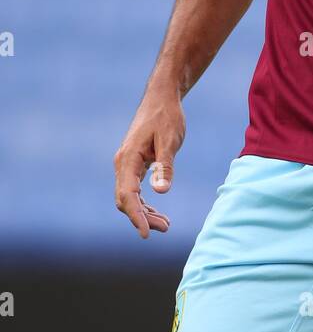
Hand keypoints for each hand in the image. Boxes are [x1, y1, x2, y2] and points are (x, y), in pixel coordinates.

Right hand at [113, 85, 185, 237]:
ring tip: (166, 225)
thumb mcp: (170, 140)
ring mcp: (127, 164)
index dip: (136, 216)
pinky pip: (135, 190)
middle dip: (142, 217)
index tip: (146, 233)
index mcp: (128, 159)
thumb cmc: (167, 117)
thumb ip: (165, 166)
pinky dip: (145, 203)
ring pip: (130, 197)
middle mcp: (123, 163)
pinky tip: (158, 213)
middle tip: (165, 228)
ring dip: (145, 213)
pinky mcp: (134, 164)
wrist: (161, 98)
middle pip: (126, 199)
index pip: (128, 195)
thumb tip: (161, 192)